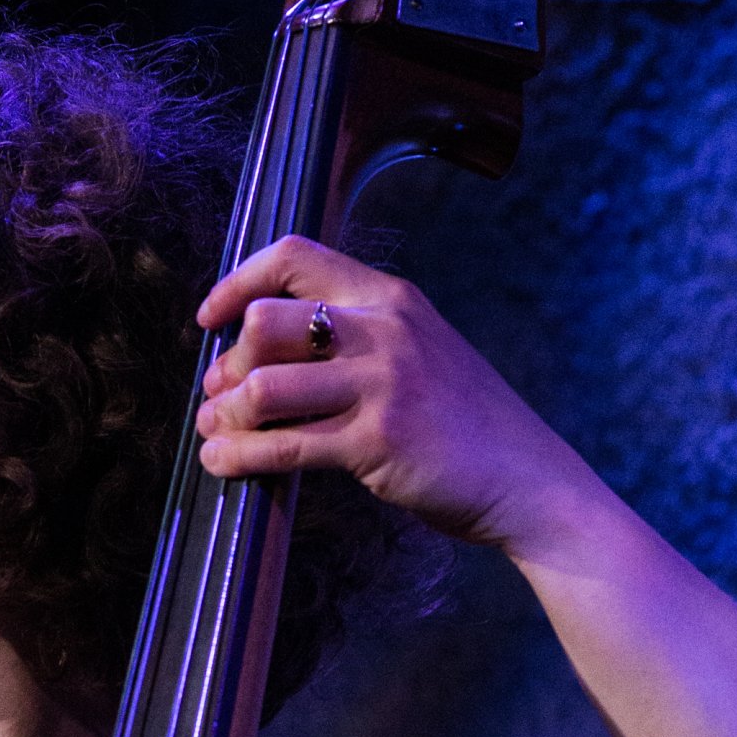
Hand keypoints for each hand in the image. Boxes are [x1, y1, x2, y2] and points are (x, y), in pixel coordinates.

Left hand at [195, 235, 602, 560]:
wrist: (526, 479)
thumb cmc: (462, 423)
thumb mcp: (416, 353)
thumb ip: (350, 341)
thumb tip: (254, 358)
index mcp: (389, 297)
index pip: (294, 256)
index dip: (236, 282)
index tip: (210, 319)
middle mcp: (384, 329)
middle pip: (265, 323)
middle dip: (230, 364)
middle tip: (222, 396)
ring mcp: (382, 385)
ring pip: (263, 387)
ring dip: (225, 415)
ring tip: (217, 433)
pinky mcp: (376, 442)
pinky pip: (282, 447)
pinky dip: (237, 456)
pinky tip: (222, 464)